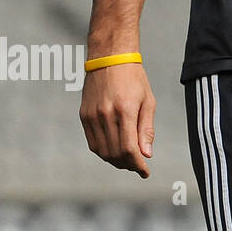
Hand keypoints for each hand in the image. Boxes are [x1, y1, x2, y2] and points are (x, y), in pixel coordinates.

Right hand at [79, 62, 155, 177]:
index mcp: (125, 110)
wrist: (110, 58)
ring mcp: (92, 116)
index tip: (145, 172)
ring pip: (102, 151)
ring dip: (115, 161)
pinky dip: (104, 152)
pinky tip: (114, 152)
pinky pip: (92, 143)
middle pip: (114, 153)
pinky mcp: (83, 116)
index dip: (137, 164)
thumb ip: (146, 129)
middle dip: (128, 164)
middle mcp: (105, 115)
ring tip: (128, 161)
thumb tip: (146, 154)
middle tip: (139, 167)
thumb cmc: (135, 79)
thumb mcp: (148, 101)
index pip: (129, 148)